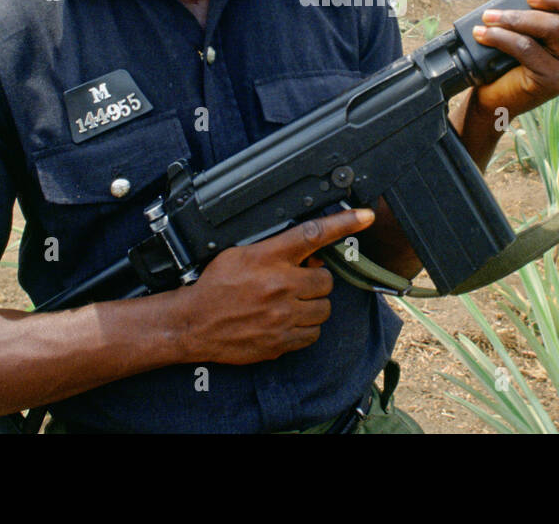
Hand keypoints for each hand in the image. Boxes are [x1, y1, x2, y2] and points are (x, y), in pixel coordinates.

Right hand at [170, 207, 374, 364]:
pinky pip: (312, 334)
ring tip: (290, 304)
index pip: (313, 234)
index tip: (365, 216)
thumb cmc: (215, 286)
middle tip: (298, 284)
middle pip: (326, 281)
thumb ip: (275, 251)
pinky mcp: (281, 341)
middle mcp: (280, 285)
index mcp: (269, 257)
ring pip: (323, 309)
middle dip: (316, 282)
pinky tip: (286, 322)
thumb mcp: (240, 254)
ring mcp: (282, 315)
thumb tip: (309, 255)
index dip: (343, 223)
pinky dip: (304, 329)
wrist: (193, 324)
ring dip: (312, 306)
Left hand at [468, 0, 558, 121]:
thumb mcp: (537, 30)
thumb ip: (551, 10)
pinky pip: (527, 48)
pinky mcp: (553, 82)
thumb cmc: (515, 56)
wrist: (495, 97)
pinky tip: (485, 32)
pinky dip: (501, 36)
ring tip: (491, 16)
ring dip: (517, 17)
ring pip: (554, 27)